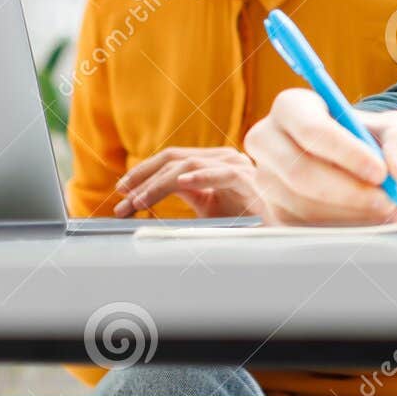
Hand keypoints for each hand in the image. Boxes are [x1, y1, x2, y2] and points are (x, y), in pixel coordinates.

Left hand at [114, 146, 264, 218]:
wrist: (275, 237)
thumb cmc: (242, 223)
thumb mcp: (206, 206)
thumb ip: (185, 192)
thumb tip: (143, 192)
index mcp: (214, 162)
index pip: (173, 159)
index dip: (144, 172)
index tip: (121, 191)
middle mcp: (226, 159)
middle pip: (176, 158)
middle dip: (143, 179)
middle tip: (122, 202)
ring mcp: (238, 167)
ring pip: (190, 165)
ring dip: (159, 184)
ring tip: (139, 202)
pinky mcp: (250, 181)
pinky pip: (222, 174)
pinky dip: (202, 176)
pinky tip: (182, 182)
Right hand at [244, 88, 396, 224]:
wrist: (351, 161)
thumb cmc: (369, 137)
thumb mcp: (394, 128)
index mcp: (291, 106)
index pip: (311, 130)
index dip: (347, 154)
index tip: (381, 173)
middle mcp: (266, 140)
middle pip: (300, 173)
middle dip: (349, 192)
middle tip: (388, 201)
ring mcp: (263, 178)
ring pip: (302, 205)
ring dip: (349, 214)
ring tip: (386, 211)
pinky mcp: (270, 211)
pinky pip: (302, 227)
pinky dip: (340, 228)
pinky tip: (368, 221)